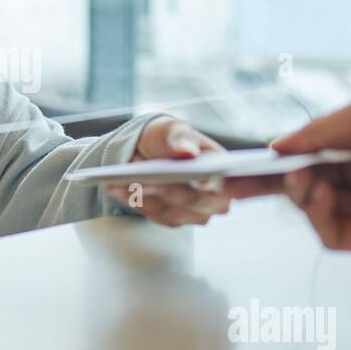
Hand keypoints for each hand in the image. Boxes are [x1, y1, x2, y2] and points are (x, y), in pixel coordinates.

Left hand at [104, 115, 232, 227]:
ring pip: (170, 208)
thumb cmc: (168, 138)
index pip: (233, 183)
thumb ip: (180, 138)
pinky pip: (152, 213)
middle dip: (168, 188)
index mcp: (226, 172)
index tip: (197, 176)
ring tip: (120, 181)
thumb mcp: (172, 129)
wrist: (147, 152)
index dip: (220, 183)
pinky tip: (117, 188)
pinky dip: (135, 200)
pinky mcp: (172, 220)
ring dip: (145, 195)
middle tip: (143, 179)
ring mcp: (195, 214)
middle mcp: (217, 199)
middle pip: (194, 199)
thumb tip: (187, 153)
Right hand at [224, 91, 350, 250]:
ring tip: (299, 179)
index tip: (238, 163)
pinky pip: (332, 232)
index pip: (307, 152)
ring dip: (297, 194)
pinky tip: (317, 196)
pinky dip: (315, 216)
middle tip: (236, 181)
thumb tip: (280, 145)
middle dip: (271, 181)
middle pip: (303, 182)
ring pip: (313, 207)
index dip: (274, 158)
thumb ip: (321, 131)